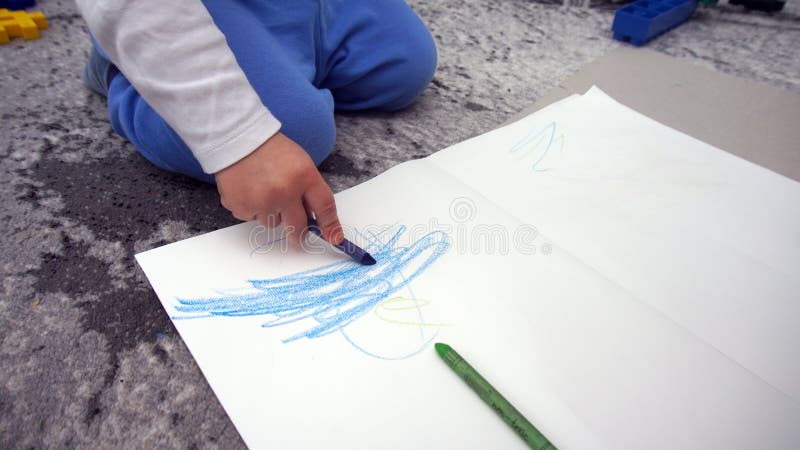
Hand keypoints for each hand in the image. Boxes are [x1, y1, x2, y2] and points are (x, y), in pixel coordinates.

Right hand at [214, 132, 343, 244]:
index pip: (324, 207)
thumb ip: (309, 191)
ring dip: (271, 214)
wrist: (238, 138)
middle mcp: (284, 192)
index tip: (334, 238)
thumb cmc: (272, 150)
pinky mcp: (241, 206)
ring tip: (263, 190)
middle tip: (297, 233)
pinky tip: (249, 189)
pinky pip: (252, 218)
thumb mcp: (301, 163)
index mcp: (304, 177)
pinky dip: (252, 208)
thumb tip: (314, 218)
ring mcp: (262, 201)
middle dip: (299, 234)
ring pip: (273, 224)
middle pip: (298, 228)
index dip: (330, 226)